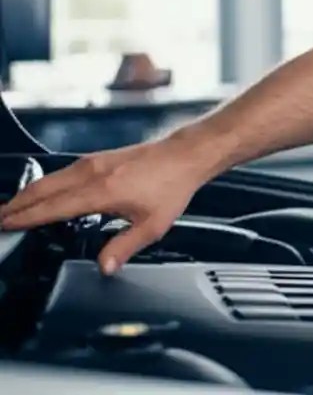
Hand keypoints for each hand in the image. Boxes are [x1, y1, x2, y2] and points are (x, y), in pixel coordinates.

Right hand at [0, 137, 210, 274]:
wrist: (185, 155)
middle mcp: (91, 173)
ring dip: (26, 194)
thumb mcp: (153, 225)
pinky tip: (40, 195)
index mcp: (101, 191)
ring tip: (10, 209)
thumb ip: (124, 247)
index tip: (5, 226)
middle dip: (15, 205)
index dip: (26, 218)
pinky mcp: (97, 159)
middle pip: (41, 190)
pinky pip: (60, 173)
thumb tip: (104, 267)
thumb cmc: (172, 186)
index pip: (52, 207)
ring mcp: (92, 163)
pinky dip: (43, 185)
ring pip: (48, 178)